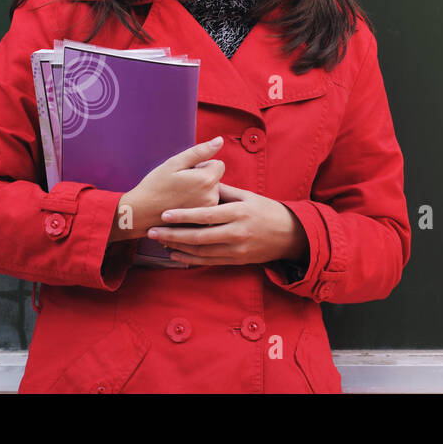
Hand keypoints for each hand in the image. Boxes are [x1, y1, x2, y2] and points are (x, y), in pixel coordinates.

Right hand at [108, 137, 224, 242]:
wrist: (141, 213)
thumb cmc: (155, 185)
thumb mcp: (175, 163)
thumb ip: (200, 151)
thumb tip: (220, 140)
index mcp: (207, 180)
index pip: (218, 164)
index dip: (202, 165)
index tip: (186, 173)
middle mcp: (212, 197)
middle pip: (216, 179)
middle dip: (202, 178)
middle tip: (181, 185)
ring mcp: (208, 211)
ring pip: (212, 192)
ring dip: (201, 191)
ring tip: (180, 195)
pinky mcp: (203, 223)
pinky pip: (207, 206)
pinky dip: (198, 204)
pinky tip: (182, 206)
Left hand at [147, 183, 306, 266]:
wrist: (290, 235)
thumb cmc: (267, 211)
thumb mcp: (248, 196)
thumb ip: (224, 191)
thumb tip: (203, 182)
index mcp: (239, 212)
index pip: (206, 215)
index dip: (184, 215)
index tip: (164, 214)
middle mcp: (237, 232)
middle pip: (199, 236)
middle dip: (173, 235)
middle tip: (152, 232)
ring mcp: (236, 249)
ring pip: (201, 251)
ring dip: (178, 247)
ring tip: (160, 242)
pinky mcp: (236, 260)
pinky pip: (209, 261)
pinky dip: (190, 259)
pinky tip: (175, 255)